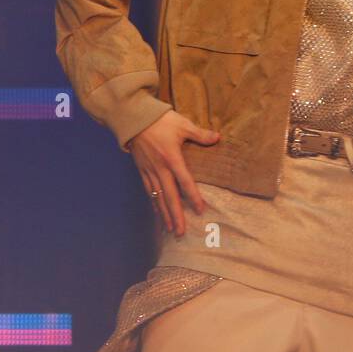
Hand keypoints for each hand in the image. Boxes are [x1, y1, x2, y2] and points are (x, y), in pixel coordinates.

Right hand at [129, 110, 218, 235]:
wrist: (134, 119)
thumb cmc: (160, 121)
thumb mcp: (183, 125)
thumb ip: (200, 134)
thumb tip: (218, 137)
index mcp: (172, 158)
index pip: (185, 182)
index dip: (193, 197)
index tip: (200, 210)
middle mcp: (160, 169)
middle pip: (169, 196)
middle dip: (175, 215)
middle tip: (181, 232)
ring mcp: (149, 171)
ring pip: (158, 197)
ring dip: (164, 214)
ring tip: (171, 229)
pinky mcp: (142, 171)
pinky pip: (148, 191)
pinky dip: (154, 204)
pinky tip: (158, 214)